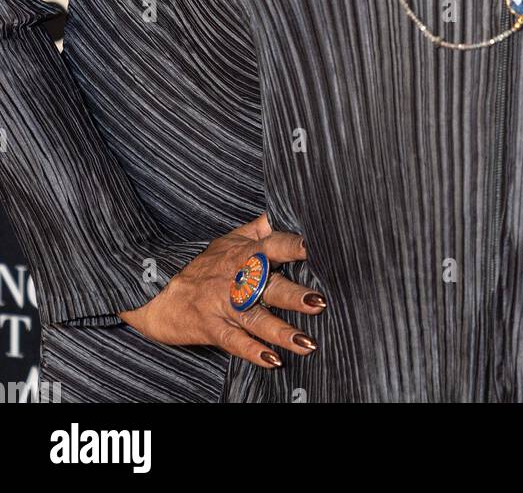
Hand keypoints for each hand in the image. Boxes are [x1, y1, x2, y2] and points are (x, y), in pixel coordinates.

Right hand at [117, 211, 324, 368]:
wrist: (155, 289)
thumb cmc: (202, 265)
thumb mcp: (229, 239)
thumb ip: (260, 228)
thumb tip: (288, 210)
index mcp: (245, 253)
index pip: (274, 245)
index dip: (294, 246)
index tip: (317, 248)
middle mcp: (236, 278)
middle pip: (268, 285)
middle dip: (294, 295)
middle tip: (320, 303)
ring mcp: (223, 305)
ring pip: (256, 318)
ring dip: (282, 331)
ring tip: (307, 343)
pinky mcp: (211, 328)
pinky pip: (234, 342)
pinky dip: (254, 353)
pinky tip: (273, 361)